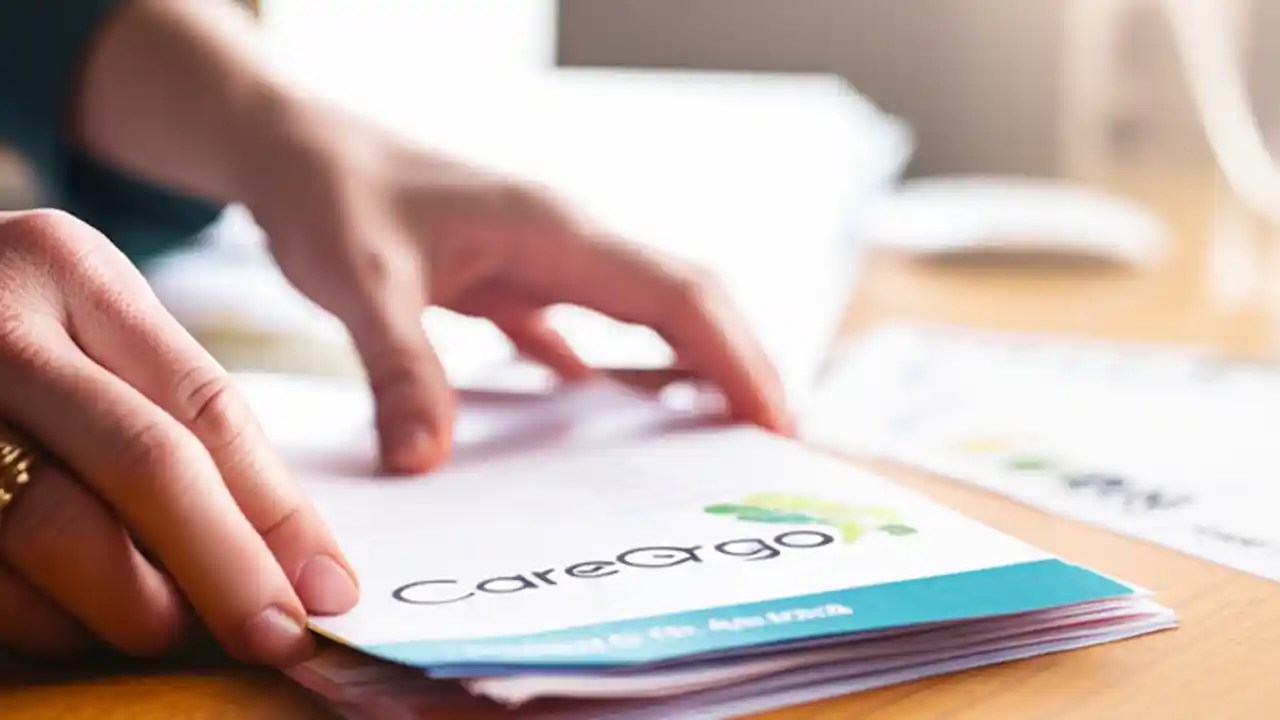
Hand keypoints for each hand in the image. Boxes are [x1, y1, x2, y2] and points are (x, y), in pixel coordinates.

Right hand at [0, 210, 356, 662]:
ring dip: (131, 603)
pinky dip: (42, 617)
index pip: (205, 406)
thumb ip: (176, 417)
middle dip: (226, 567)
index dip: (278, 511)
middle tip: (277, 637)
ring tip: (173, 631)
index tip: (331, 587)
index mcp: (69, 266)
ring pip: (51, 524)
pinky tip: (80, 628)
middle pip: (143, 461)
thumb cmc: (11, 333)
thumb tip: (292, 555)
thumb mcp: (89, 329)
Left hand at [238, 100, 791, 473]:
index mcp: (554, 229)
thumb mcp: (359, 280)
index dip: (734, 354)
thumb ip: (400, 366)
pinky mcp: (511, 279)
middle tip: (772, 439)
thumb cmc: (329, 191)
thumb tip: (425, 462)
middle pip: (682, 300)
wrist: (292, 148)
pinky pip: (585, 328)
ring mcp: (542, 258)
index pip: (675, 291)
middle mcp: (565, 239)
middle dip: (735, 363)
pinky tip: (616, 418)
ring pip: (643, 312)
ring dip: (688, 365)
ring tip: (719, 435)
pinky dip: (616, 371)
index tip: (773, 416)